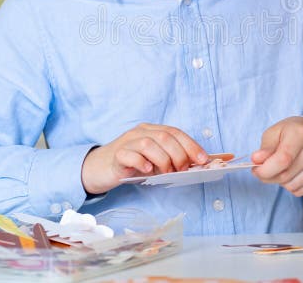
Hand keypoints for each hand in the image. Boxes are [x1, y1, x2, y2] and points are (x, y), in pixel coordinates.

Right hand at [81, 123, 207, 194]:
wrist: (100, 169)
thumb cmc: (132, 165)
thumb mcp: (154, 160)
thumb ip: (170, 159)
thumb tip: (194, 165)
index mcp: (152, 130)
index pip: (175, 132)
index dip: (191, 145)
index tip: (203, 159)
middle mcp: (140, 132)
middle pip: (164, 136)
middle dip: (179, 154)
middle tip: (183, 169)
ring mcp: (127, 142)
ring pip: (149, 143)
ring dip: (163, 159)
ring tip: (166, 172)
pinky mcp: (116, 155)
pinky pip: (130, 155)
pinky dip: (142, 162)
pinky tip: (148, 170)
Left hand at [251, 117, 302, 196]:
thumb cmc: (291, 132)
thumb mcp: (274, 132)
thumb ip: (265, 147)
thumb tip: (256, 160)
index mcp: (300, 133)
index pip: (282, 160)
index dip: (265, 170)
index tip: (256, 170)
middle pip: (285, 175)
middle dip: (269, 177)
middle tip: (265, 169)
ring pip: (292, 186)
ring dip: (281, 182)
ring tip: (282, 169)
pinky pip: (302, 191)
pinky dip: (292, 187)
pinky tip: (293, 174)